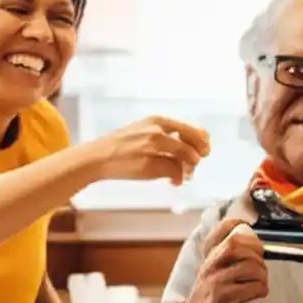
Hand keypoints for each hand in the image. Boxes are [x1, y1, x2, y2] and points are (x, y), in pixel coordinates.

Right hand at [84, 116, 210, 184]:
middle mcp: (157, 130)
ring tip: (183, 175)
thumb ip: (164, 136)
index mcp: (157, 120)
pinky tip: (173, 182)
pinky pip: (174, 171)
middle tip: (196, 165)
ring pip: (187, 156)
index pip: (192, 128)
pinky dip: (177, 178)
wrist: (98, 157)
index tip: (205, 150)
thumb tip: (190, 148)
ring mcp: (154, 147)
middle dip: (199, 155)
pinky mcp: (150, 164)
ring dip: (189, 168)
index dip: (202, 141)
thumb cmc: (120, 147)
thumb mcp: (143, 132)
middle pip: (194, 142)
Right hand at [185, 219, 268, 302]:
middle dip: (255, 251)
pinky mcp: (223, 297)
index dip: (234, 224)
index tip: (245, 225)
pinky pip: (254, 287)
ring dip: (262, 274)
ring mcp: (216, 281)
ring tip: (260, 280)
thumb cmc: (209, 296)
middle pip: (236, 244)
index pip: (218, 231)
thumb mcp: (213, 271)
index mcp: (208, 257)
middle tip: (259, 261)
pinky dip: (262, 289)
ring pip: (250, 266)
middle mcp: (210, 266)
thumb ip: (227, 257)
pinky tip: (258, 292)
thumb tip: (254, 244)